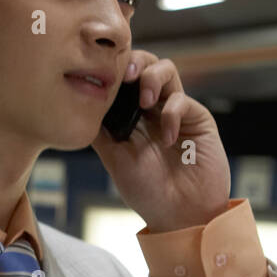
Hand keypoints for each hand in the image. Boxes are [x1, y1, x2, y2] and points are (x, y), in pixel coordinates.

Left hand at [90, 50, 230, 232]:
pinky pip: (183, 100)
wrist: (180, 215)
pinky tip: (168, 138)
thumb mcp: (114, 159)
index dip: (112, 69)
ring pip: (166, 70)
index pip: (121, 79)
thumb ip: (100, 132)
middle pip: (145, 64)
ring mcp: (176, 111)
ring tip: (145, 100)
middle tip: (125, 75)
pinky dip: (172, 113)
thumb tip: (78, 105)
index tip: (100, 73)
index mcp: (130, 115)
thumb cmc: (147, 191)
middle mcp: (153, 108)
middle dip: (134, 61)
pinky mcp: (198, 119)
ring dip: (152, 77)